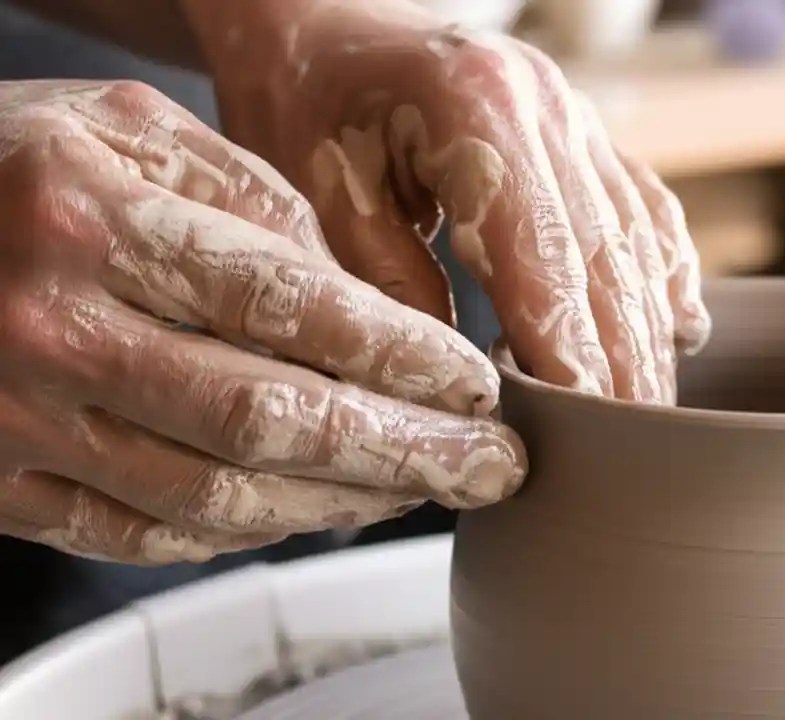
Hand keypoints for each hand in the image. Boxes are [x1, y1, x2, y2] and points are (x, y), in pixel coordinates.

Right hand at [0, 80, 524, 563]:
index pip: (284, 304)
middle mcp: (49, 328)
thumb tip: (359, 304)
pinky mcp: (2, 484)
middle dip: (402, 452)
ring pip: (217, 493)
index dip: (398, 355)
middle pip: (267, 418)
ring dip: (344, 503)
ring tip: (428, 491)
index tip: (476, 385)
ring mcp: (17, 419)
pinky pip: (147, 535)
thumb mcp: (125, 127)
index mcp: (91, 219)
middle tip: (492, 466)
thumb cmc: (9, 164)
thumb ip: (248, 202)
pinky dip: (251, 530)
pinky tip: (322, 510)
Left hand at [189, 0, 711, 403]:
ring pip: (637, 240)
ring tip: (655, 411)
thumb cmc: (309, 100)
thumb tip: (458, 384)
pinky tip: (679, 327)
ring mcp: (577, 117)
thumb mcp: (322, 192)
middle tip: (639, 445)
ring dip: (649, 330)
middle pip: (607, 257)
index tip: (593, 424)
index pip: (545, 255)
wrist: (326, 20)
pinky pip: (646, 209)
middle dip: (624, 359)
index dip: (573, 348)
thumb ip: (390, 283)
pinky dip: (666, 273)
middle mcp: (548, 108)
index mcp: (478, 109)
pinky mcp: (587, 132)